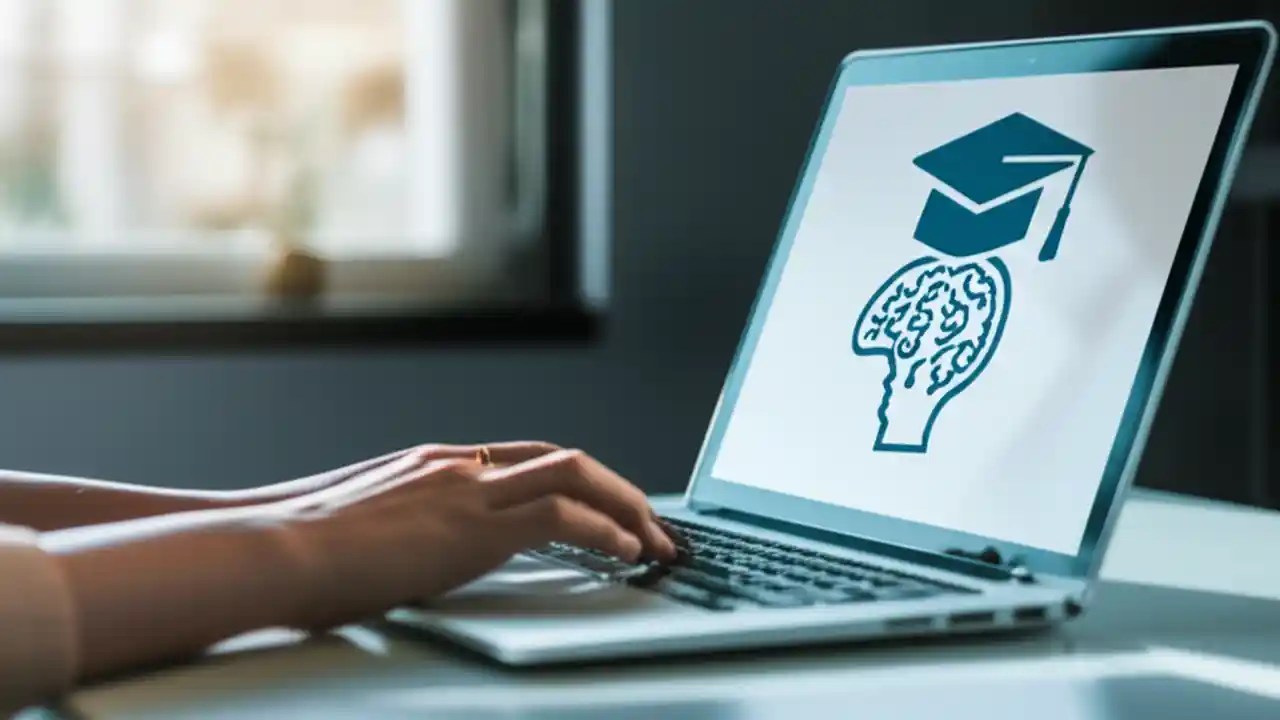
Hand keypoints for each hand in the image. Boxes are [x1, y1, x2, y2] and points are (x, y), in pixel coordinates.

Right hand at [287, 444, 677, 629]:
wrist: (271, 548)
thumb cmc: (296, 548)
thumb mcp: (360, 528)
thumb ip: (400, 530)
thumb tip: (409, 558)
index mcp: (437, 466)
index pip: (525, 459)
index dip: (574, 481)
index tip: (604, 506)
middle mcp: (460, 467)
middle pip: (562, 457)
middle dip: (616, 489)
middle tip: (652, 522)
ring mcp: (468, 491)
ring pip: (575, 475)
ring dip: (627, 506)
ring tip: (659, 539)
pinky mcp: (472, 526)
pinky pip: (561, 516)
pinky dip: (605, 531)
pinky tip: (629, 552)